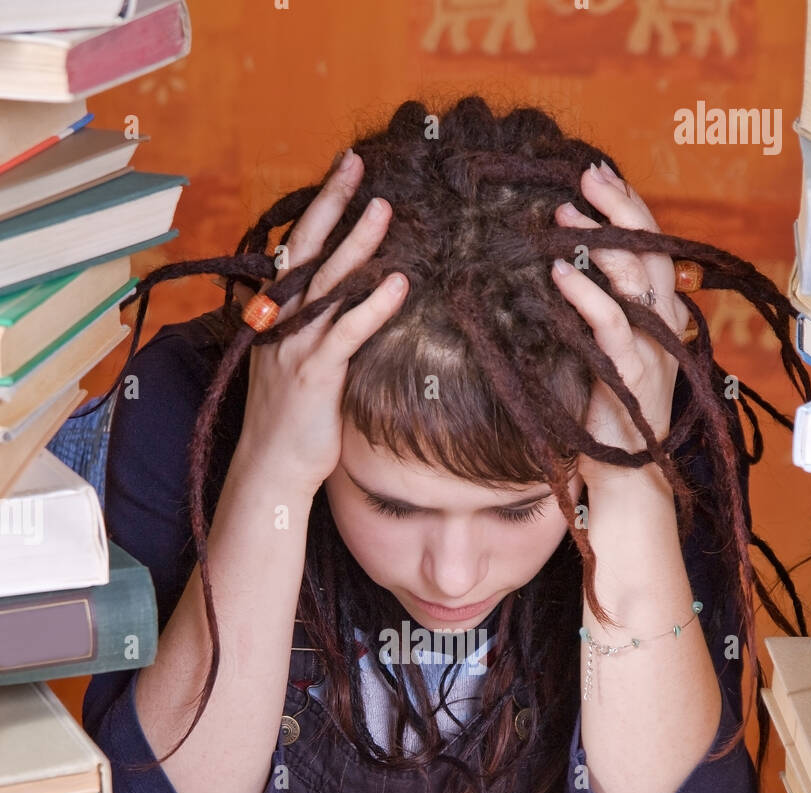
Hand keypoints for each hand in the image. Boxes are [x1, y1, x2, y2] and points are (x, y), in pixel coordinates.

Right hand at [235, 149, 407, 497]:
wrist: (270, 470)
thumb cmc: (287, 422)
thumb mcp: (290, 365)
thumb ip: (308, 329)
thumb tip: (336, 302)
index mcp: (273, 316)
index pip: (295, 249)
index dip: (318, 209)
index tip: (342, 172)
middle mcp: (279, 324)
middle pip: (307, 251)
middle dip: (332, 204)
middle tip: (356, 163)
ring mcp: (294, 348)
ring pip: (327, 284)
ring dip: (357, 244)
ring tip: (385, 209)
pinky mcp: (315, 377)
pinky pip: (347, 334)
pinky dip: (373, 307)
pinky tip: (399, 285)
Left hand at [552, 161, 691, 492]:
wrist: (626, 478)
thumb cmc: (610, 419)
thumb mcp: (606, 357)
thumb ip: (599, 316)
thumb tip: (565, 271)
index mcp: (663, 317)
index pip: (651, 247)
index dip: (628, 209)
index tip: (596, 179)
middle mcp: (666, 326)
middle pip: (649, 249)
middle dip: (619, 206)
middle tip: (585, 176)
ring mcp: (653, 349)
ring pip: (634, 277)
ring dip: (599, 240)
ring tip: (563, 215)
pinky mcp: (632, 374)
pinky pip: (611, 323)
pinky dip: (586, 293)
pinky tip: (559, 273)